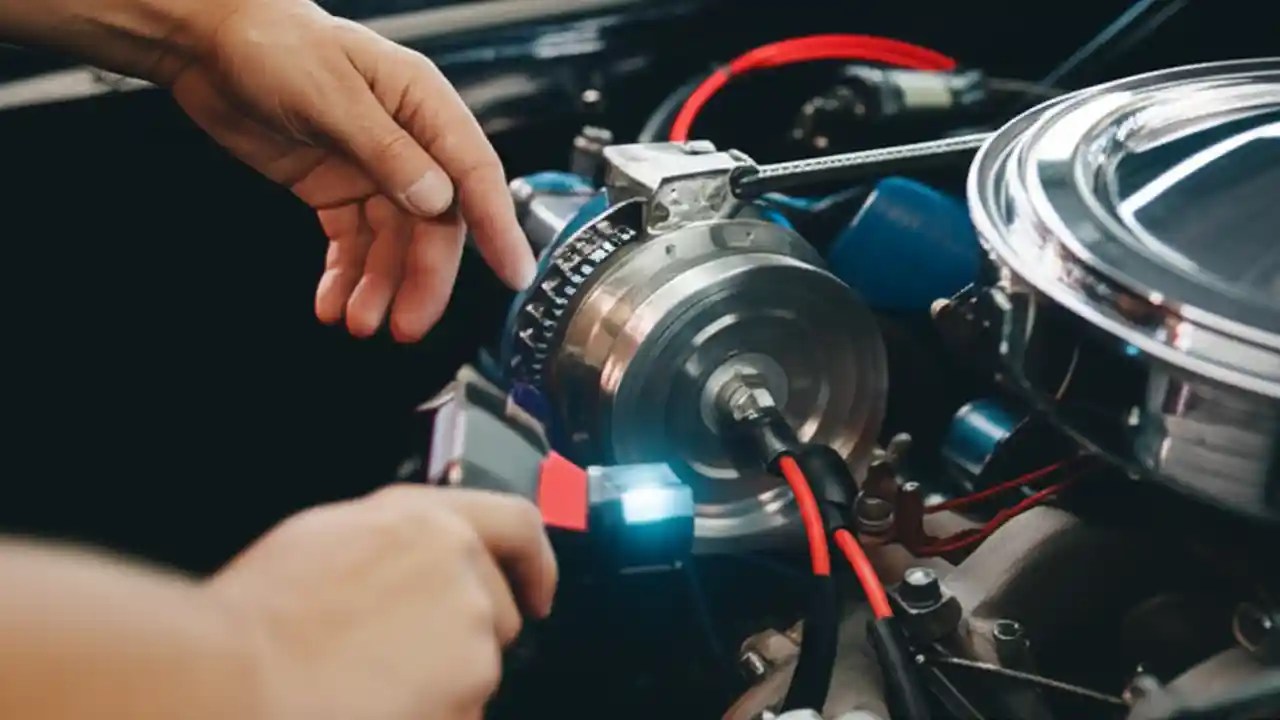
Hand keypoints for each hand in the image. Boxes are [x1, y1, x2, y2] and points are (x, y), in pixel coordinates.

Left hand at [165, 1, 535, 340]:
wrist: (207, 40)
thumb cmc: (271, 43)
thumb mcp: (329, 93)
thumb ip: (384, 148)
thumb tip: (435, 199)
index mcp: (421, 103)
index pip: (474, 173)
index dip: (498, 226)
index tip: (513, 273)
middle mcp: (407, 140)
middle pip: (434, 223)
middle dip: (421, 278)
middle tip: (406, 324)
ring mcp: (372, 167)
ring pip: (394, 241)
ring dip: (380, 286)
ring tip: (358, 321)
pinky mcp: (337, 188)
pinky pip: (353, 241)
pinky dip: (346, 275)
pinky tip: (332, 302)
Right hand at [205, 485, 556, 719]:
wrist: (239, 676)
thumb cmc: (265, 612)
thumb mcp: (332, 535)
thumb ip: (398, 537)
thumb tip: (419, 553)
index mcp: (428, 522)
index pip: (519, 524)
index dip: (535, 562)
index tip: (538, 592)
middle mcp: (462, 572)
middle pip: (496, 613)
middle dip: (464, 640)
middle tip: (398, 659)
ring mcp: (469, 636)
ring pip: (477, 670)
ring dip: (444, 684)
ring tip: (370, 684)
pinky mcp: (468, 692)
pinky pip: (464, 711)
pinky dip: (435, 715)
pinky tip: (378, 706)